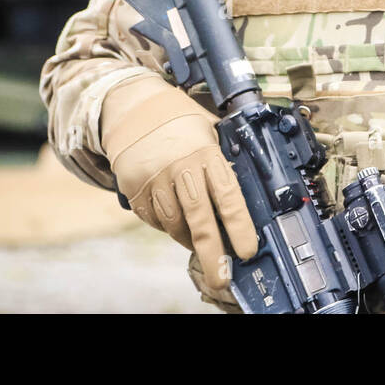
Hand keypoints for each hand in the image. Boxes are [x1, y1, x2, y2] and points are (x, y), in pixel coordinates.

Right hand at [102, 77, 257, 286]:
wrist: (133, 107)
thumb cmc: (181, 122)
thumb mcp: (209, 132)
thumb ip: (224, 160)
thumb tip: (251, 196)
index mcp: (206, 153)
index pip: (228, 196)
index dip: (240, 227)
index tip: (247, 251)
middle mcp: (180, 167)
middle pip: (200, 220)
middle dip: (213, 253)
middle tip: (222, 277)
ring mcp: (154, 179)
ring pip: (175, 225)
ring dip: (188, 238)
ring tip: (198, 239)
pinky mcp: (134, 189)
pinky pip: (154, 220)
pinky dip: (166, 225)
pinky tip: (173, 214)